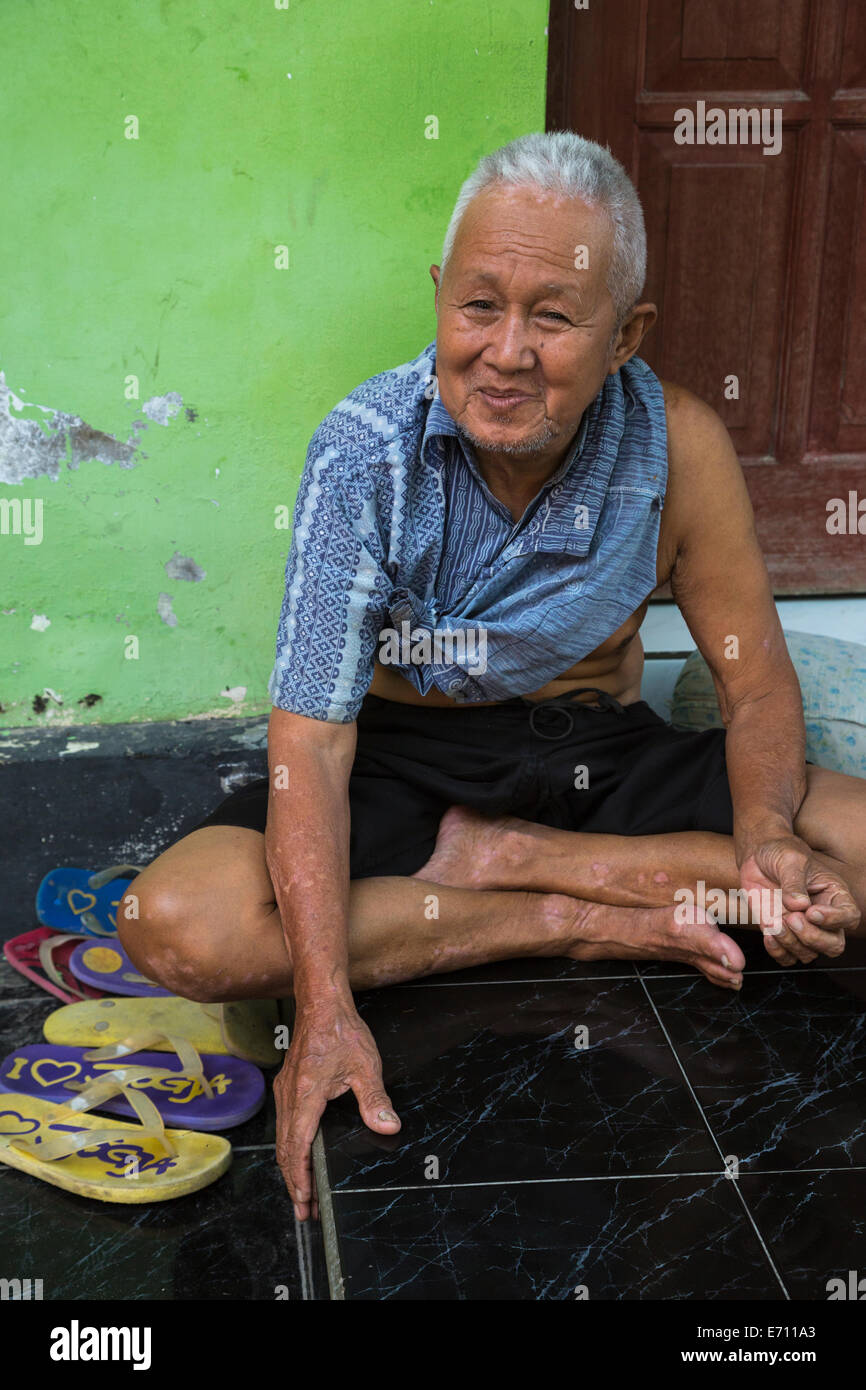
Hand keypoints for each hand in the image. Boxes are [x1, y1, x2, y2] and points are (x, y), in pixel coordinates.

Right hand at [274, 1002, 400, 1219]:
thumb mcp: (366, 1066)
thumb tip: (387, 1127)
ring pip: (283, 1138)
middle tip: (304, 1212)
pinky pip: (285, 1124)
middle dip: (294, 1183)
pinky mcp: (288, 1085)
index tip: (305, 1201)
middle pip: (286, 1149)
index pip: (298, 1147)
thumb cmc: (342, 1030)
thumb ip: (375, 1099)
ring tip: (301, 1192)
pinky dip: (290, 1147)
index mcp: (305, 1095)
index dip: (301, 1178)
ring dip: (291, 1167)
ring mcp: (285, 1090)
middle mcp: (289, 1096)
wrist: (321, 1001)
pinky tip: (299, 1155)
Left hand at [739, 836, 858, 965]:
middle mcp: (823, 916)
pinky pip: (787, 957)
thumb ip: (794, 881)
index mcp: (834, 895)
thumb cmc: (780, 853)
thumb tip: (799, 904)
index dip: (834, 920)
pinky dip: (778, 952)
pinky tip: (768, 934)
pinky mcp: (783, 935)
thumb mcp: (789, 859)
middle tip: (791, 918)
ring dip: (792, 943)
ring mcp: (803, 928)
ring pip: (809, 954)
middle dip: (813, 938)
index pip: (849, 917)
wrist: (757, 857)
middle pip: (834, 944)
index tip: (811, 912)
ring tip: (775, 922)